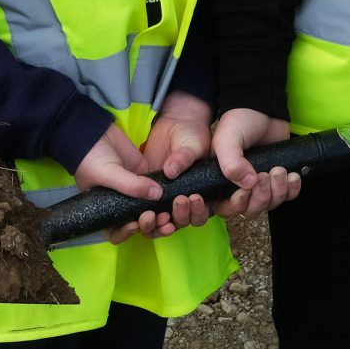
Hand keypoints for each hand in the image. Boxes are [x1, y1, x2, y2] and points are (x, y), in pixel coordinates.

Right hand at [73, 121, 167, 242]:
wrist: (94, 132)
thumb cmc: (91, 159)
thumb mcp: (108, 174)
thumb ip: (131, 185)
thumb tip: (158, 195)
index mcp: (104, 210)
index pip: (115, 231)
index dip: (126, 233)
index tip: (135, 224)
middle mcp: (120, 204)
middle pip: (137, 222)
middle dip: (150, 224)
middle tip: (161, 218)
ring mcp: (134, 190)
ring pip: (149, 208)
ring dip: (160, 213)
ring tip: (169, 212)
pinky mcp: (144, 176)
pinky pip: (156, 189)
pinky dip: (165, 195)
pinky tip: (175, 196)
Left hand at [132, 98, 216, 233]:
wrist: (176, 124)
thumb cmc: (193, 135)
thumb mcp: (193, 145)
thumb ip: (185, 158)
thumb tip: (170, 171)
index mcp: (204, 193)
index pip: (205, 212)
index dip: (201, 212)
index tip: (196, 198)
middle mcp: (187, 201)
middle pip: (187, 221)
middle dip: (183, 216)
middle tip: (179, 201)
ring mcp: (169, 199)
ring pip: (168, 223)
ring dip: (163, 224)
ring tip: (159, 215)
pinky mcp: (151, 195)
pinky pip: (149, 215)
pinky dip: (147, 220)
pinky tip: (144, 215)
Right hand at [211, 107, 302, 218]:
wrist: (263, 107)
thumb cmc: (240, 121)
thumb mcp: (227, 138)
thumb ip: (231, 161)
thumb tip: (248, 184)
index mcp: (221, 179)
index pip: (225, 207)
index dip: (236, 204)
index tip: (246, 189)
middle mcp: (239, 186)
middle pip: (250, 210)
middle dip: (260, 196)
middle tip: (265, 174)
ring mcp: (260, 184)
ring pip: (269, 204)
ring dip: (277, 191)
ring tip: (279, 169)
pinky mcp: (278, 179)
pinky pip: (287, 196)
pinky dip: (292, 190)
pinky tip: (293, 175)